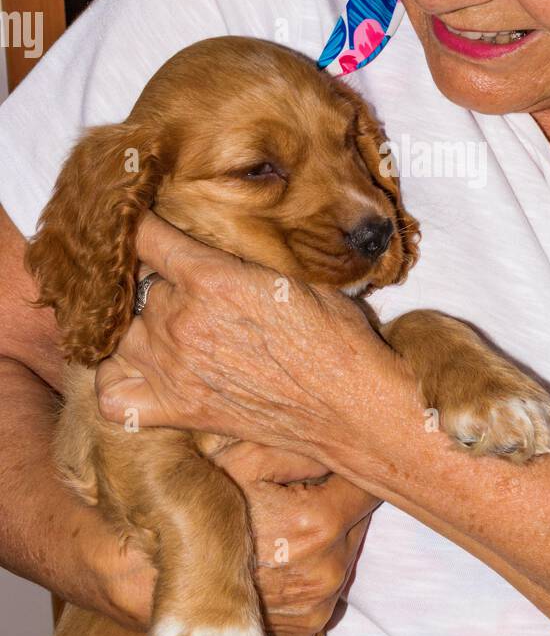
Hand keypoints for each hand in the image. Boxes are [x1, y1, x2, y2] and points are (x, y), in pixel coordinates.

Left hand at [94, 212, 412, 465]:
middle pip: (136, 288)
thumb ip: (247, 256)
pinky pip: (113, 394)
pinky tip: (140, 372)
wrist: (350, 405)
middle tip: (188, 291)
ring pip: (119, 335)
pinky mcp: (178, 410)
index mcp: (210, 278)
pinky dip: (116, 383)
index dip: (142, 226)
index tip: (147, 225)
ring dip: (138, 329)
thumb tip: (229, 236)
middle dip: (157, 285)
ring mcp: (174, 368)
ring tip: (166, 329)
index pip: (144, 236)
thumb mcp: (297, 274)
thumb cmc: (335, 337)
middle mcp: (181, 321)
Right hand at [213, 443, 377, 635]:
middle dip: (336, 508)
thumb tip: (341, 444)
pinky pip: (322, 596)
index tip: (330, 469)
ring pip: (342, 560)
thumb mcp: (245, 460)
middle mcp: (327, 573)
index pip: (365, 490)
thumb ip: (299, 448)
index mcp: (319, 525)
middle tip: (297, 500)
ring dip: (324, 544)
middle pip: (357, 525)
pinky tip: (278, 569)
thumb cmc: (205, 515)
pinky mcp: (304, 633)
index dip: (348, 475)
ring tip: (282, 534)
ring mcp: (317, 608)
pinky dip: (307, 580)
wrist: (168, 583)